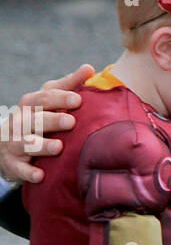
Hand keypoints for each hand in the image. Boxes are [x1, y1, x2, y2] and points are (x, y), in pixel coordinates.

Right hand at [0, 65, 92, 184]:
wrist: (8, 145)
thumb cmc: (37, 118)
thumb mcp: (49, 100)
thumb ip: (68, 85)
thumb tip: (89, 68)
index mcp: (31, 104)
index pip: (44, 97)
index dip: (60, 98)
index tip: (78, 99)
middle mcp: (20, 121)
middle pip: (36, 119)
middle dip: (53, 120)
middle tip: (71, 122)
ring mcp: (14, 143)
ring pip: (27, 143)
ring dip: (41, 146)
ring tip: (58, 147)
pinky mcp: (13, 164)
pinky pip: (20, 169)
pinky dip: (29, 172)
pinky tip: (40, 176)